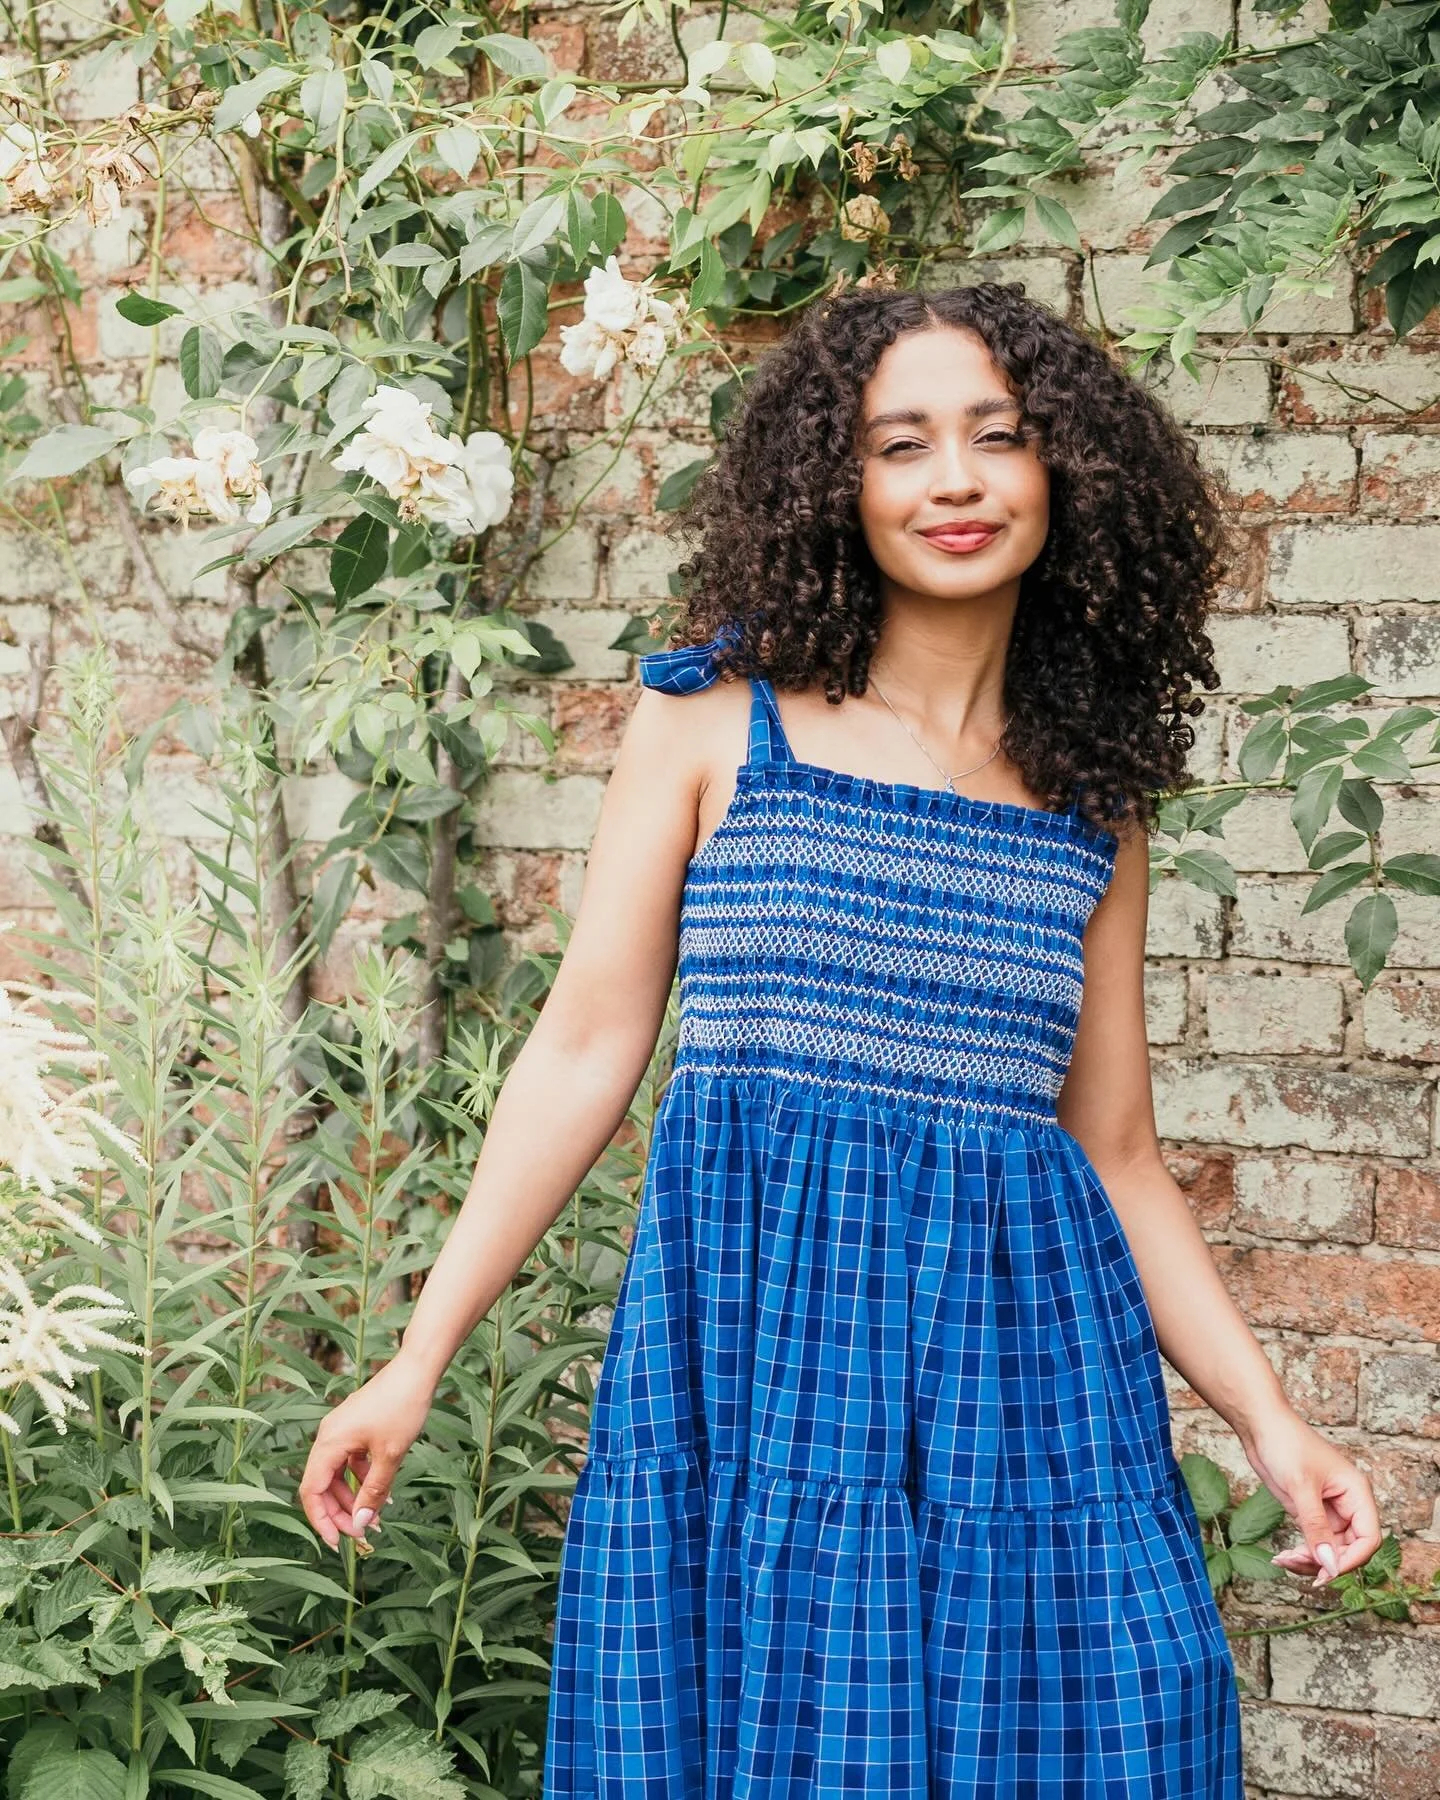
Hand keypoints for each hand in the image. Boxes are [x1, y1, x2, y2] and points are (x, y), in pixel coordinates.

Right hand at [298, 1356, 435, 1550]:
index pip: (311, 1491)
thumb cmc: (403, 1407)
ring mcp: (342, 1431)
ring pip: (338, 1475)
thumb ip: (373, 1491)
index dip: (321, 1520)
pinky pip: (351, 1461)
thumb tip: (361, 1522)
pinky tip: (384, 1492)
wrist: (417, 1369)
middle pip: (323, 1485)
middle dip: (340, 1512)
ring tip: (376, 1517)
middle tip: (362, 1533)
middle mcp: (329, 1436)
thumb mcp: (390, 1455)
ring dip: (354, 1497)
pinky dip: (363, 1478)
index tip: (337, 1543)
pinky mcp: (356, 1427)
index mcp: (328, 1443)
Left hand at [1243, 1406, 1382, 1588]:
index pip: (1368, 1538)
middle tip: (1295, 1565)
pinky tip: (1282, 1556)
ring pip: (1330, 1550)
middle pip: (1350, 1549)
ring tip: (1283, 1559)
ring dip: (1310, 1560)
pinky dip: (1301, 1552)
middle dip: (1325, 1562)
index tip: (1326, 1571)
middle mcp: (1348, 1503)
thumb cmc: (1285, 1444)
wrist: (1260, 1424)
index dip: (1351, 1560)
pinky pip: (1314, 1542)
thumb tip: (1329, 1564)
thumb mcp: (1300, 1486)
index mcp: (1357, 1493)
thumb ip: (1315, 1527)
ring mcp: (1329, 1509)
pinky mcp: (1309, 1511)